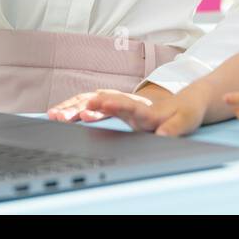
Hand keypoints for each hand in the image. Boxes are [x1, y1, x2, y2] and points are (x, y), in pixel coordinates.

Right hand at [48, 86, 206, 135]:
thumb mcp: (185, 122)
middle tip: (64, 114)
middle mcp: (128, 102)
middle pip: (102, 101)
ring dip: (73, 107)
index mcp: (146, 107)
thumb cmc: (184, 112)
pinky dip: (74, 108)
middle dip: (82, 106)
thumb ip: (173, 129)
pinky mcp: (114, 107)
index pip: (128, 104)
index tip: (101, 103)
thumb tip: (162, 138)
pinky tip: (58, 114)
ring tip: (54, 115)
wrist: (184, 102)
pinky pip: (90, 104)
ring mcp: (119, 103)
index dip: (115, 103)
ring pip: (92, 100)